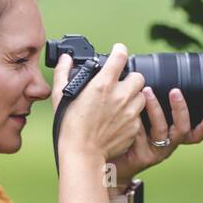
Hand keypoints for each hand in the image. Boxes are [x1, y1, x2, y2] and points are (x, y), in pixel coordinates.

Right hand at [52, 43, 146, 162]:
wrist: (82, 152)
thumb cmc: (69, 125)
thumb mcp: (60, 95)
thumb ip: (63, 72)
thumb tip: (66, 59)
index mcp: (103, 84)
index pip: (121, 55)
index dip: (120, 51)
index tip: (118, 52)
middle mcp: (120, 95)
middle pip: (138, 76)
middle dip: (130, 78)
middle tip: (120, 84)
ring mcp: (130, 112)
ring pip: (142, 95)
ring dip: (134, 96)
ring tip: (121, 102)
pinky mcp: (134, 127)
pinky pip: (139, 115)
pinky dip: (132, 115)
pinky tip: (120, 119)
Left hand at [107, 85, 202, 184]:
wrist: (110, 163)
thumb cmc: (126, 141)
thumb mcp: (143, 124)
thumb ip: (150, 109)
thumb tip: (150, 83)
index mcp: (170, 138)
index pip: (193, 134)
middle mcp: (167, 146)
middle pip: (183, 130)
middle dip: (180, 109)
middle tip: (175, 92)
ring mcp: (156, 153)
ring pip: (161, 130)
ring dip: (156, 109)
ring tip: (147, 92)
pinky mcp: (142, 157)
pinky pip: (141, 136)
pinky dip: (136, 120)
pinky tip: (128, 110)